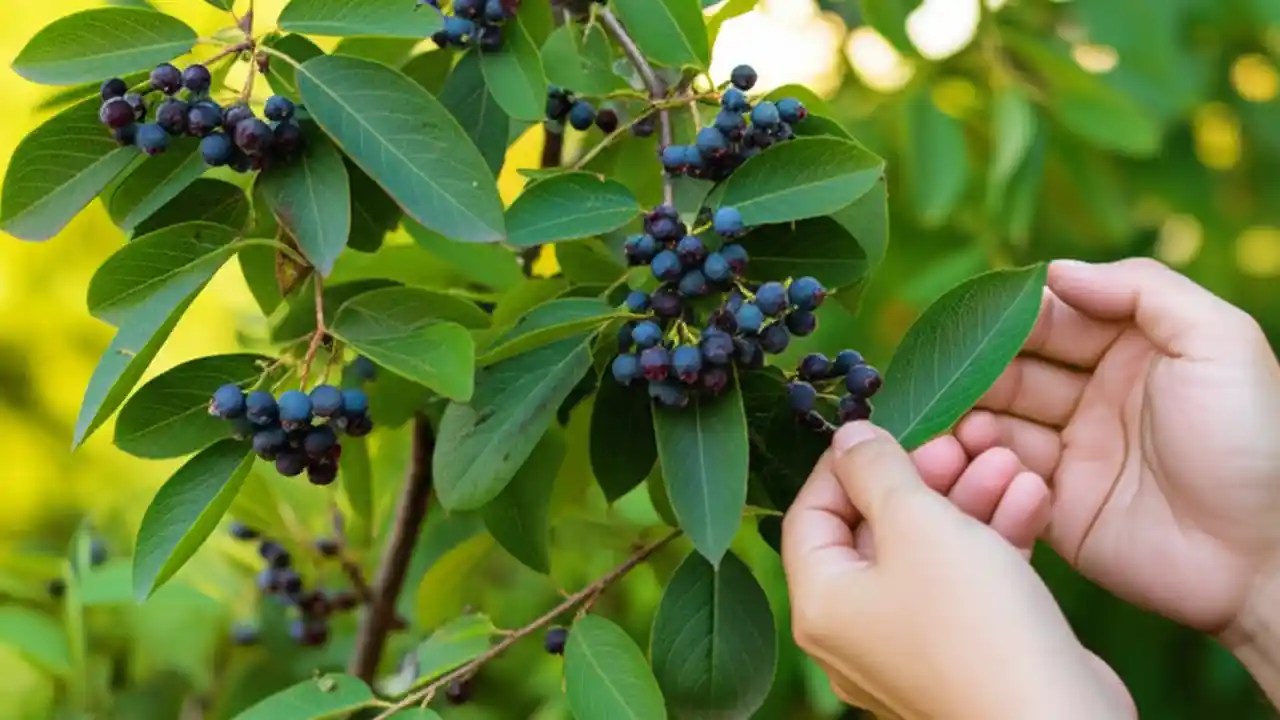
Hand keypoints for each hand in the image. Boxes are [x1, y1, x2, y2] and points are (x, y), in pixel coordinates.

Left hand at [782, 422, 1133, 719]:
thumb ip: (878, 472)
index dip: (847, 465)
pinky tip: (1032, 496)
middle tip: (961, 440)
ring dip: (969, 499)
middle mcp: (857, 631)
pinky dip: (995, 539)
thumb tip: (849, 437)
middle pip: (876, 531)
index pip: (811, 515)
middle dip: (925, 477)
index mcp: (822, 604)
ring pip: (930, 553)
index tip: (890, 427)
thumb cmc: (975, 625)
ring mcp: (913, 647)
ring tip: (1009, 460)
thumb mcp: (919, 524)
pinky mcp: (968, 654)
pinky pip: (968, 583)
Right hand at [952, 259, 1279, 639]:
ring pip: (998, 422)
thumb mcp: (1219, 341)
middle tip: (940, 373)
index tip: (968, 320)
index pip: (1052, 318)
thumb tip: (1052, 271)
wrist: (1265, 557)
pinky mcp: (1057, 507)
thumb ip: (1142, 287)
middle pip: (1014, 370)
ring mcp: (1074, 453)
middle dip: (976, 368)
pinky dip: (979, 466)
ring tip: (957, 422)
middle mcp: (1096, 396)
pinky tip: (968, 456)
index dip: (1009, 318)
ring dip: (969, 417)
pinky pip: (1002, 478)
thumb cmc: (1254, 442)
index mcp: (1132, 350)